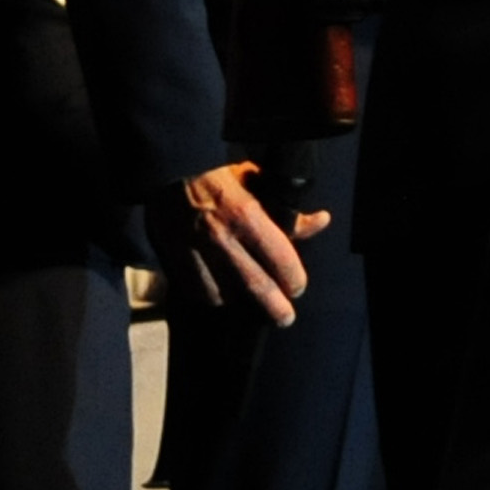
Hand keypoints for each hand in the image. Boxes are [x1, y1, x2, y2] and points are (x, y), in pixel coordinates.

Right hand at [147, 161, 329, 326]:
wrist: (168, 171)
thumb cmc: (220, 175)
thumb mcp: (258, 182)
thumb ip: (287, 210)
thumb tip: (321, 221)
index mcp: (246, 214)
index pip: (279, 257)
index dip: (293, 277)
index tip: (298, 287)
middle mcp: (220, 237)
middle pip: (254, 284)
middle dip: (274, 307)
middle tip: (285, 318)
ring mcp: (194, 251)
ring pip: (222, 294)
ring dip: (240, 304)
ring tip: (252, 309)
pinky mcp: (174, 260)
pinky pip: (196, 292)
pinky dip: (212, 298)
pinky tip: (223, 298)